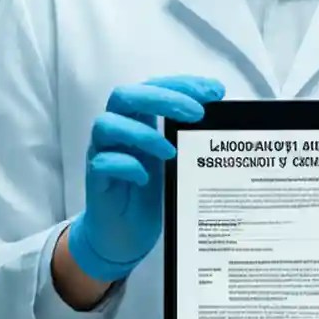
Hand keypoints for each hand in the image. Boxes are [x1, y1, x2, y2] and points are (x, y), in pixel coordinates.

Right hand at [65, 75, 224, 281]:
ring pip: (106, 124)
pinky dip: (126, 166)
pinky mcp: (95, 179)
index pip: (153, 86)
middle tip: (196, 113)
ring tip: (171, 153)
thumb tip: (223, 122)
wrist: (126, 235)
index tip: (215, 92)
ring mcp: (102, 153)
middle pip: (125, 95)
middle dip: (163, 98)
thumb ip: (187, 139)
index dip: (182, 83)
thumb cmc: (151, 193)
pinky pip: (102, 162)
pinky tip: (145, 179)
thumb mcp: (176, 161)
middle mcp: (116, 130)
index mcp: (137, 119)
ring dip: (142, 134)